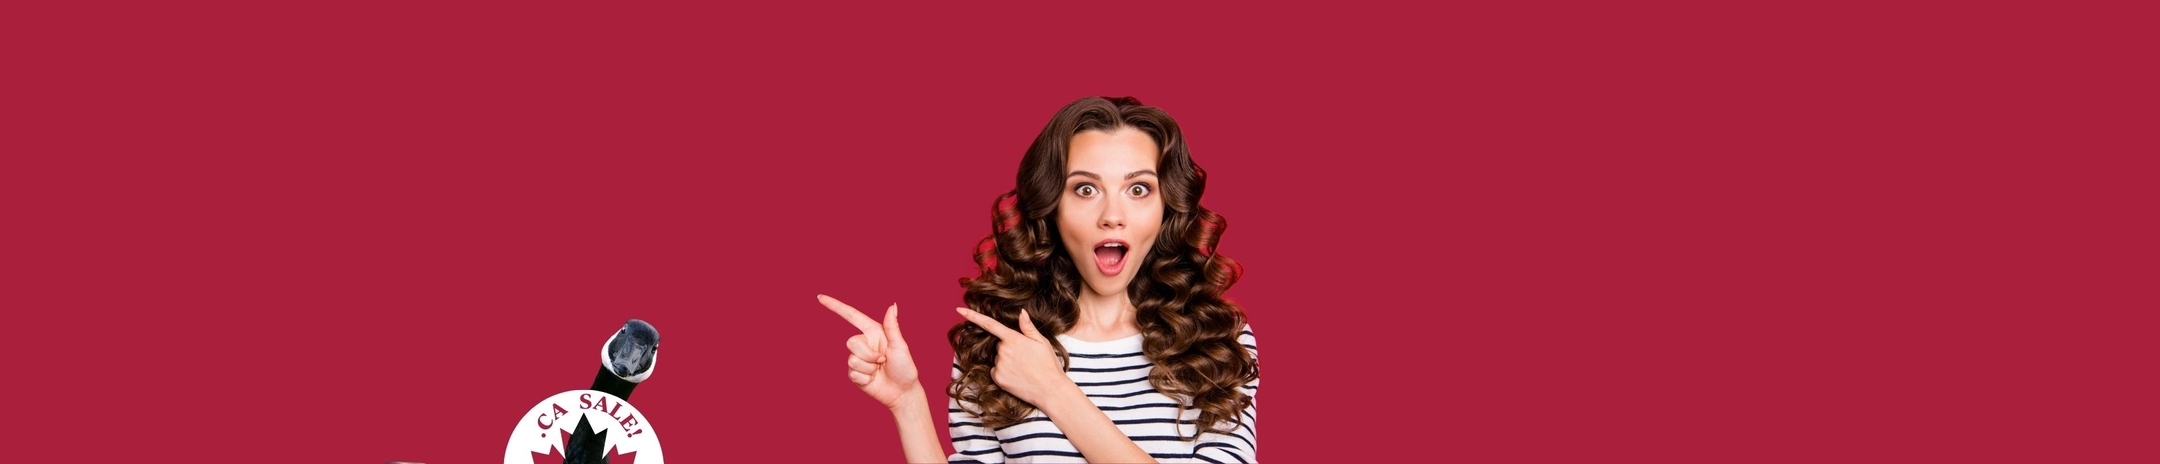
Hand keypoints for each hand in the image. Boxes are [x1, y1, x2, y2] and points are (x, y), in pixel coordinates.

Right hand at [821, 294, 920, 410]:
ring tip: (878, 370)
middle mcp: (864, 343)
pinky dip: (865, 378)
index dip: (835, 306)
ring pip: (852, 359)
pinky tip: (873, 380)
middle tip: (882, 360)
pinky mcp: (854, 373)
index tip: (820, 297)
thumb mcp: (900, 346)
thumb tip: (892, 306)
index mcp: (874, 332)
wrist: (902, 392)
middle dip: (868, 354)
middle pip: (851, 342)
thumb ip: (892, 327)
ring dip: (868, 367)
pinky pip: (852, 373)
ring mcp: (858, 359)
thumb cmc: (905, 368)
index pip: (852, 316)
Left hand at [956, 306, 1077, 406]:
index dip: (973, 316)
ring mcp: (999, 365)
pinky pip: (996, 370)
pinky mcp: (997, 378)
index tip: (959, 310)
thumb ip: (1028, 327)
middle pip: (999, 345)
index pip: (989, 324)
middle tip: (1025, 358)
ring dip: (1007, 361)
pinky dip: (1004, 373)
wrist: (1049, 390)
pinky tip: (1017, 377)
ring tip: (1024, 369)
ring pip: (998, 358)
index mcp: (1013, 339)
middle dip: (1009, 348)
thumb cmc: (1048, 365)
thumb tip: (1021, 312)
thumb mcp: (1042, 342)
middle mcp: (1003, 351)